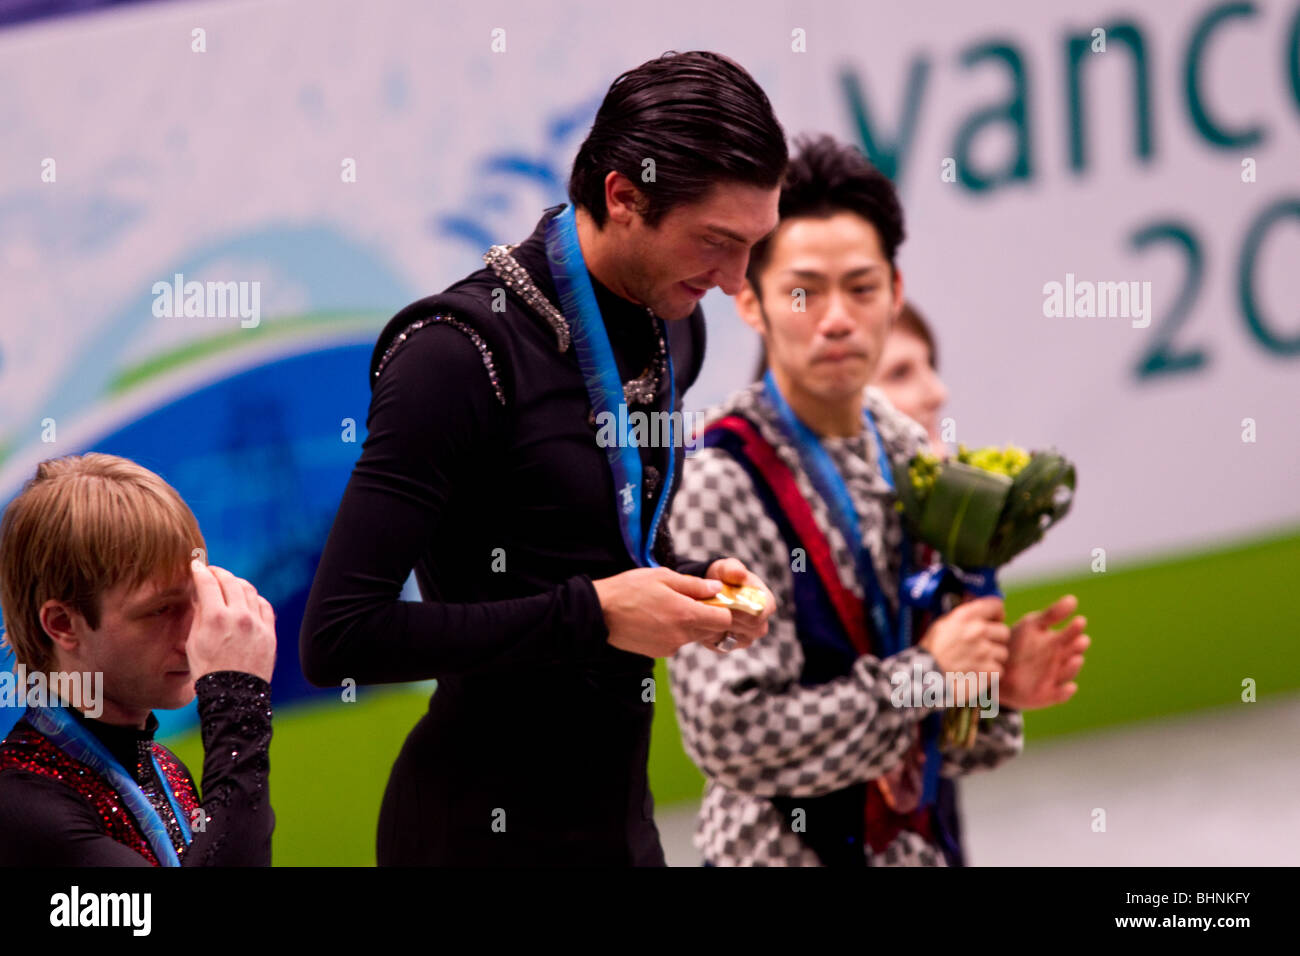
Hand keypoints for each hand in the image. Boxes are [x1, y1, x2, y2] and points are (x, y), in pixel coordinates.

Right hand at [187, 560, 276, 681]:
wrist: (234, 694)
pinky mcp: (270, 632)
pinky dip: (254, 598)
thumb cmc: (207, 670)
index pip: (208, 582)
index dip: (200, 570)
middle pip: (230, 581)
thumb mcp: (193, 641)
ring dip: (237, 583)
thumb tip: (200, 593)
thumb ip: (198, 614)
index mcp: (216, 618)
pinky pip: (264, 605)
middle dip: (219, 573)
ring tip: (229, 583)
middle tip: (212, 572)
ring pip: (249, 590)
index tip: (196, 565)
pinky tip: (247, 599)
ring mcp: (257, 623)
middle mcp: (239, 616)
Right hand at [591, 567, 732, 657]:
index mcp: (686, 614)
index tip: (713, 599)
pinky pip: (675, 642)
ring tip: (666, 608)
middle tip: (689, 600)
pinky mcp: (657, 653)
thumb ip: (694, 585)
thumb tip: (716, 588)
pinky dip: (672, 632)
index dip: (722, 609)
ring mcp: (669, 647)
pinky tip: (655, 619)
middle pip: (710, 630)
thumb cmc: (629, 589)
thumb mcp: (662, 577)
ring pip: (691, 637)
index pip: (724, 620)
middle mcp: (681, 636)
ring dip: (687, 624)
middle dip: (706, 617)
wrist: (599, 612)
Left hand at [702, 557, 775, 652]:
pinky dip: (709, 635)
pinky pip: (720, 645)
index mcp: (766, 603)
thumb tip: (740, 575)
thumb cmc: (724, 576)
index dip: (742, 610)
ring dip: (718, 627)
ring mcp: (746, 637)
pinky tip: (703, 622)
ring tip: (705, 613)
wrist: (710, 590)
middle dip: (728, 619)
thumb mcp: (727, 568)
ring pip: (733, 639)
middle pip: (748, 630)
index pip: (759, 614)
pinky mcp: (729, 646)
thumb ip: (733, 569)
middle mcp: (760, 624)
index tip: (724, 602)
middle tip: (710, 608)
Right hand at [918, 596, 1009, 678]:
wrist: (926, 676)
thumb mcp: (942, 624)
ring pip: (1002, 652)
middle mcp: (977, 630)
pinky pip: (998, 669)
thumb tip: (981, 616)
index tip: (992, 621)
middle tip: (983, 646)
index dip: (996, 613)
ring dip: (992, 658)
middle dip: (995, 639)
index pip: (995, 605)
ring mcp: (984, 651)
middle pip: (1003, 631)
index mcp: (965, 616)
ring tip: (977, 662)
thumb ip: (963, 618)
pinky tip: (977, 672)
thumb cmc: (931, 651)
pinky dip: (990, 673)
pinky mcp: (988, 670)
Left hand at [1000, 594, 1088, 709]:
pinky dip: (1065, 692)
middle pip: (1072, 654)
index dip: (1075, 629)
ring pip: (1067, 673)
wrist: (996, 670)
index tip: (1079, 620)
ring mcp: (1054, 678)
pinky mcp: (1047, 695)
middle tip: (1081, 640)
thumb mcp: (1032, 626)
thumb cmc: (1016, 644)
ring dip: (1072, 668)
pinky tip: (1069, 687)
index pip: (1071, 635)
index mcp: (1057, 644)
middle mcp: (1060, 661)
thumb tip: (1073, 599)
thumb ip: (1051, 615)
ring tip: (1076, 659)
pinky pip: (1059, 695)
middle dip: (1077, 648)